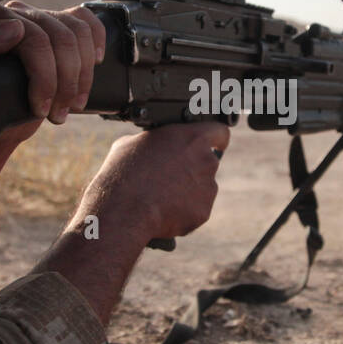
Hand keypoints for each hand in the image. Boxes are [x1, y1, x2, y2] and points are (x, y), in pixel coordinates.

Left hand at [0, 0, 104, 124]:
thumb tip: (15, 29)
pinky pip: (83, 20)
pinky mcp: (57, 23)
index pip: (34, 40)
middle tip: (59, 115)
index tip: (41, 110)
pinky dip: (96, 39)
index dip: (44, 78)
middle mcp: (18, 14)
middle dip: (66, 83)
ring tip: (74, 105)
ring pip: (77, 32)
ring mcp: (40, 17)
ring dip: (83, 74)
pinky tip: (96, 61)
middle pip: (61, 38)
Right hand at [72, 123, 230, 241]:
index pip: (219, 131)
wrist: (123, 210)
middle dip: (192, 168)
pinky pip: (196, 209)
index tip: (214, 143)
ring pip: (202, 187)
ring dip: (187, 190)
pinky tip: (162, 211)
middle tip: (168, 176)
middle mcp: (207, 161)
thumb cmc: (124, 172)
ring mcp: (208, 188)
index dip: (215, 138)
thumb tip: (152, 146)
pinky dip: (183, 211)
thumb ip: (154, 141)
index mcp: (192, 138)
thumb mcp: (132, 143)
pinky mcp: (203, 212)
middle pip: (207, 162)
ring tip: (160, 196)